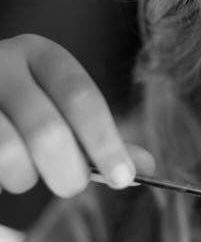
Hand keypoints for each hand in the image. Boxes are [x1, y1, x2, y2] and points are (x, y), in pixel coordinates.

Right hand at [0, 34, 152, 196]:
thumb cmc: (21, 112)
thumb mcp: (61, 112)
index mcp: (42, 55)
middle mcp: (2, 62)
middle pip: (49, 132)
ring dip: (24, 180)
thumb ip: (99, 138)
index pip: (82, 98)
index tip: (123, 178)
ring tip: (21, 176)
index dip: (106, 142)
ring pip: (9, 153)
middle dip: (68, 173)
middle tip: (70, 185)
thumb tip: (146, 168)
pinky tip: (0, 173)